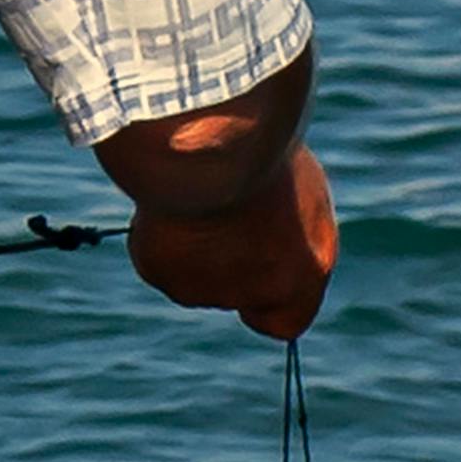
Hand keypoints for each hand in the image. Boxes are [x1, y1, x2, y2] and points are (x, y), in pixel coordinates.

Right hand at [127, 144, 335, 337]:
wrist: (214, 141)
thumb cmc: (265, 148)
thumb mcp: (295, 183)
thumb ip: (284, 223)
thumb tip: (264, 227)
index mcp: (305, 271)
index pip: (285, 320)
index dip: (267, 298)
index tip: (256, 266)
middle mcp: (256, 292)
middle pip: (232, 290)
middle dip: (224, 260)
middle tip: (219, 208)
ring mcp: (204, 289)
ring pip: (190, 273)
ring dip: (191, 243)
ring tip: (196, 188)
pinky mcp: (160, 272)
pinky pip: (155, 254)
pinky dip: (157, 230)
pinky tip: (168, 192)